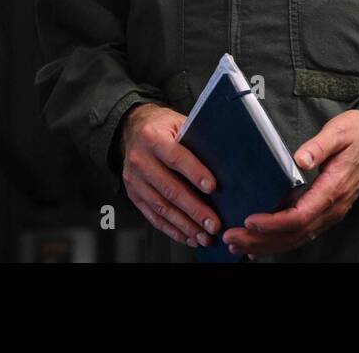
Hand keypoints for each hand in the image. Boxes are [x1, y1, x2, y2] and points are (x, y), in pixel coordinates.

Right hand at [120, 103, 221, 247]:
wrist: (134, 129)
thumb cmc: (163, 126)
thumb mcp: (178, 122)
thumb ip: (196, 139)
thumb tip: (225, 159)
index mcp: (153, 137)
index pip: (176, 157)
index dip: (195, 173)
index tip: (212, 187)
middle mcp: (140, 159)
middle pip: (170, 188)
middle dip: (194, 209)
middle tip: (213, 223)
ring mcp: (135, 180)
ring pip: (162, 207)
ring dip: (185, 225)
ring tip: (204, 235)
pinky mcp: (134, 195)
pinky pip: (153, 216)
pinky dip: (172, 229)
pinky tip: (187, 236)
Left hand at [222, 109, 358, 258]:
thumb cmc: (356, 134)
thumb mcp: (338, 132)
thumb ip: (319, 146)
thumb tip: (300, 159)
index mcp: (333, 189)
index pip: (300, 216)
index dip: (273, 222)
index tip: (250, 220)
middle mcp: (332, 208)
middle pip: (294, 234)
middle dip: (262, 240)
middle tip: (232, 239)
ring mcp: (330, 213)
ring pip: (297, 239)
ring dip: (268, 245)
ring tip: (239, 247)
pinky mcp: (326, 213)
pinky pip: (302, 234)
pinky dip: (280, 242)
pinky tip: (261, 245)